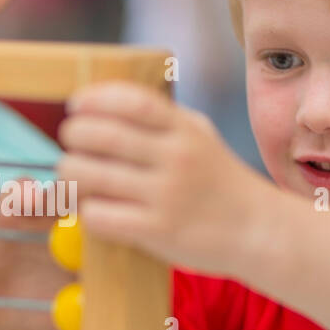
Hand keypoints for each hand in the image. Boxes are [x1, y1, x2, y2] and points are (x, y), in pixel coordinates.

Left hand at [59, 82, 264, 275]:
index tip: (76, 105)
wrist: (258, 230)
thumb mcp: (201, 137)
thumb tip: (106, 102)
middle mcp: (176, 158)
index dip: (95, 99)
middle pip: (102, 136)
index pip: (132, 101)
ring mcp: (167, 196)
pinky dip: (86, 210)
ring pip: (92, 176)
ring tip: (73, 177)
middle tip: (70, 143)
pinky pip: (100, 216)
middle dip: (74, 136)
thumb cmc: (220, 181)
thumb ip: (163, 119)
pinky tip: (92, 208)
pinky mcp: (158, 231)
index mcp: (184, 130)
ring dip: (71, 174)